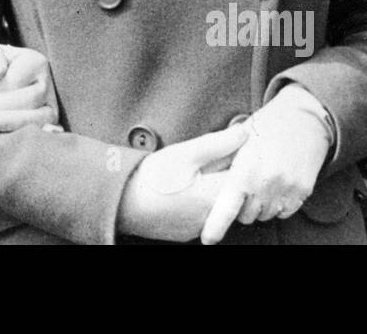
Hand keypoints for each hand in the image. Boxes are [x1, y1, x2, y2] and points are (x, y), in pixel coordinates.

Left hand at [0, 43, 60, 132]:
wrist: (1, 81)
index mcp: (36, 63)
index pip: (15, 80)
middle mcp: (48, 85)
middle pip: (29, 99)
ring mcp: (51, 108)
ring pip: (38, 119)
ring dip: (9, 123)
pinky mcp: (48, 128)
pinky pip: (42, 136)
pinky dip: (25, 136)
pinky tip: (7, 140)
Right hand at [116, 124, 248, 241]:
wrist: (121, 203)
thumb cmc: (152, 176)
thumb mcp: (184, 153)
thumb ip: (218, 144)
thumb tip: (245, 133)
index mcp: (214, 196)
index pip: (245, 180)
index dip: (244, 163)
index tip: (238, 151)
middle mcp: (211, 218)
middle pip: (232, 195)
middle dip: (229, 177)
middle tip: (215, 161)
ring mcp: (199, 228)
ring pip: (217, 207)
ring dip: (213, 191)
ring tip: (197, 175)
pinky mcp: (186, 233)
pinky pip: (202, 217)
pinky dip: (199, 204)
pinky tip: (184, 191)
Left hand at [199, 85, 332, 244]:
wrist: (303, 119)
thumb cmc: (265, 126)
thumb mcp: (239, 139)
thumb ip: (222, 157)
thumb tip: (201, 172)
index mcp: (245, 169)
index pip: (227, 205)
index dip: (216, 225)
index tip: (207, 240)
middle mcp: (266, 183)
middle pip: (246, 216)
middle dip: (242, 205)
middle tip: (245, 183)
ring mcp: (287, 189)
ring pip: (265, 215)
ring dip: (260, 205)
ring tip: (262, 179)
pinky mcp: (303, 192)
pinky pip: (284, 212)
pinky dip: (278, 203)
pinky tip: (277, 183)